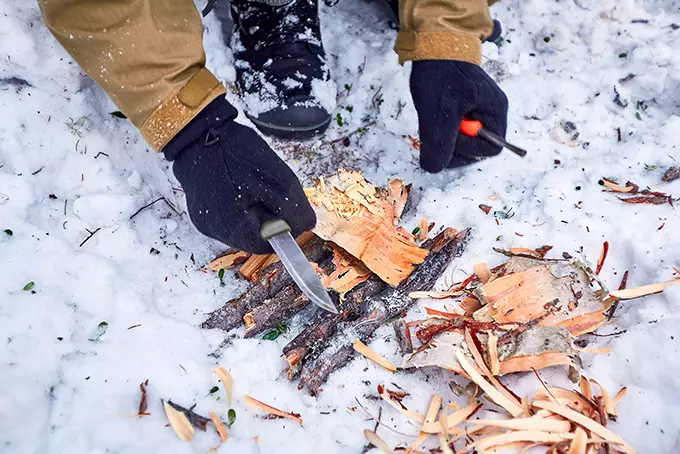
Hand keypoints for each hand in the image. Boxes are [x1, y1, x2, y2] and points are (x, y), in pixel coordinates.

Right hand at [164, 97, 315, 253]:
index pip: (267, 245)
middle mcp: (214, 230)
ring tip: (254, 183)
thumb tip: (307, 225)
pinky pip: (228, 214)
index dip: (284, 230)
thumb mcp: (278, 178)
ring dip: (255, 209)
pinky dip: (240, 204)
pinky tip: (239, 182)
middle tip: (272, 190)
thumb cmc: (237, 151)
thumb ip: (295, 207)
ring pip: (242, 225)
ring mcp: (204, 220)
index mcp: (231, 227)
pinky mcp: (200, 208)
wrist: (198, 129)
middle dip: (269, 217)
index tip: (291, 211)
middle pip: (253, 236)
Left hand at [410, 60, 508, 171]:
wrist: (432, 46)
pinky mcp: (461, 111)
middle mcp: (489, 114)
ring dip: (444, 137)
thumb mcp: (440, 110)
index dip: (468, 152)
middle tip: (435, 131)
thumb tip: (434, 167)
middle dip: (453, 145)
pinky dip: (440, 128)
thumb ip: (440, 142)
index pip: (490, 149)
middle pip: (475, 149)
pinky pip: (452, 130)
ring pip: (461, 141)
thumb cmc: (441, 74)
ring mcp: (476, 112)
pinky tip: (433, 114)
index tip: (448, 140)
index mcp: (495, 112)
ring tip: (433, 117)